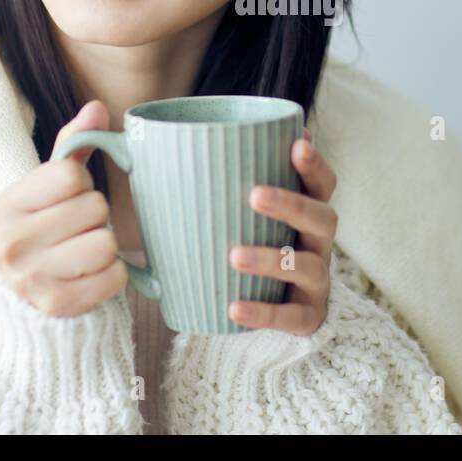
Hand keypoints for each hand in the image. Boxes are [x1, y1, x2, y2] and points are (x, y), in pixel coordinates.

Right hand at [0, 100, 129, 316]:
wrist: (24, 294)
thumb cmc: (43, 226)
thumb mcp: (48, 184)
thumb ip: (73, 143)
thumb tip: (98, 107)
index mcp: (4, 207)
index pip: (72, 176)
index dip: (81, 184)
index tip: (67, 199)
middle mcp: (10, 244)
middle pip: (94, 208)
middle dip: (95, 215)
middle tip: (76, 228)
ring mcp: (31, 279)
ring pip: (106, 243)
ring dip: (104, 245)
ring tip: (83, 250)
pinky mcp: (57, 306)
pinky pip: (114, 277)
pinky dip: (112, 274)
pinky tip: (90, 274)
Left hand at [227, 127, 338, 334]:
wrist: (275, 308)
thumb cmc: (252, 244)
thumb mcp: (240, 214)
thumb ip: (209, 184)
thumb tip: (138, 146)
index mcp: (306, 213)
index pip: (322, 183)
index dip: (314, 164)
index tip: (297, 143)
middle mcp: (318, 243)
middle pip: (323, 219)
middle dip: (292, 204)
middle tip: (254, 195)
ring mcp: (316, 282)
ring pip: (309, 267)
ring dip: (272, 259)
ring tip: (234, 256)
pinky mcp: (306, 317)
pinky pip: (291, 317)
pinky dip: (264, 312)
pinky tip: (233, 308)